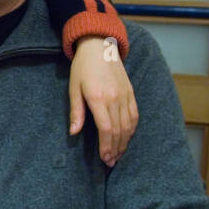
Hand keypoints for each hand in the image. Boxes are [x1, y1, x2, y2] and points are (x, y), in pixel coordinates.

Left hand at [69, 36, 137, 165]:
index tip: (104, 158)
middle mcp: (114, 98)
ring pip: (129, 125)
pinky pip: (135, 115)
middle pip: (119, 130)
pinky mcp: (131, 92)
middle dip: (116, 149)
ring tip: (119, 155)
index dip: (106, 146)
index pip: (106, 129)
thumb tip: (74, 133)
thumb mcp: (73, 88)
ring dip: (125, 142)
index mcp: (98, 98)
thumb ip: (76, 111)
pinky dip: (132, 129)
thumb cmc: (83, 67)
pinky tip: (127, 138)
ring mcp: (125, 95)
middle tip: (111, 162)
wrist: (99, 46)